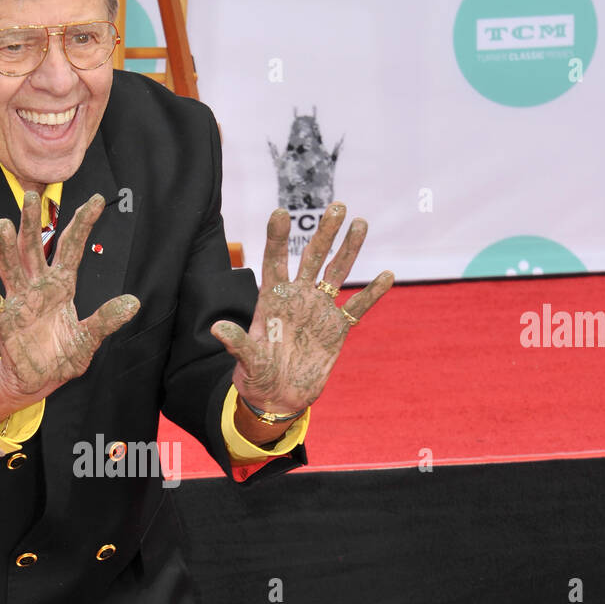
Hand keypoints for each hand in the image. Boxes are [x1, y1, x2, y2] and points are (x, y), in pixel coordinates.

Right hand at [0, 191, 139, 414]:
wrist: (38, 381)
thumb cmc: (62, 357)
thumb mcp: (89, 339)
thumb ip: (106, 320)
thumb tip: (134, 302)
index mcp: (62, 286)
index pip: (71, 248)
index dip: (82, 224)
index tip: (96, 200)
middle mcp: (38, 286)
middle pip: (34, 248)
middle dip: (33, 222)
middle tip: (32, 196)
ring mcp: (19, 300)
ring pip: (12, 266)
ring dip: (7, 247)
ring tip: (4, 225)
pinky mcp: (5, 320)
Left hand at [210, 202, 393, 419]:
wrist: (280, 397)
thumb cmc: (257, 377)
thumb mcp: (247, 361)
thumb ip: (238, 342)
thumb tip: (217, 328)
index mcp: (272, 300)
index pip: (275, 261)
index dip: (277, 237)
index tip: (280, 212)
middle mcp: (297, 298)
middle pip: (312, 258)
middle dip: (324, 233)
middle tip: (337, 206)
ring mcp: (319, 311)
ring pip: (336, 273)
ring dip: (348, 250)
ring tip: (360, 223)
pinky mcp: (336, 329)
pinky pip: (357, 307)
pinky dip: (372, 293)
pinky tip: (387, 275)